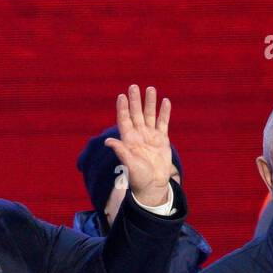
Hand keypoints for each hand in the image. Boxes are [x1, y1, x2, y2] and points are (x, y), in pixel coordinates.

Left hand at [104, 85, 173, 206]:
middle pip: (136, 114)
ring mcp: (150, 136)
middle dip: (135, 101)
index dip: (122, 108)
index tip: (121, 96)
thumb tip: (107, 141)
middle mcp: (138, 135)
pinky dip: (164, 113)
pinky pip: (163, 123)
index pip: (124, 120)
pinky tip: (165, 102)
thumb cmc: (138, 178)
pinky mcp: (162, 140)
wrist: (153, 185)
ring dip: (149, 103)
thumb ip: (121, 151)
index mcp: (129, 140)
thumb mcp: (128, 165)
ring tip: (150, 89)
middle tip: (133, 86)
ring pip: (150, 115)